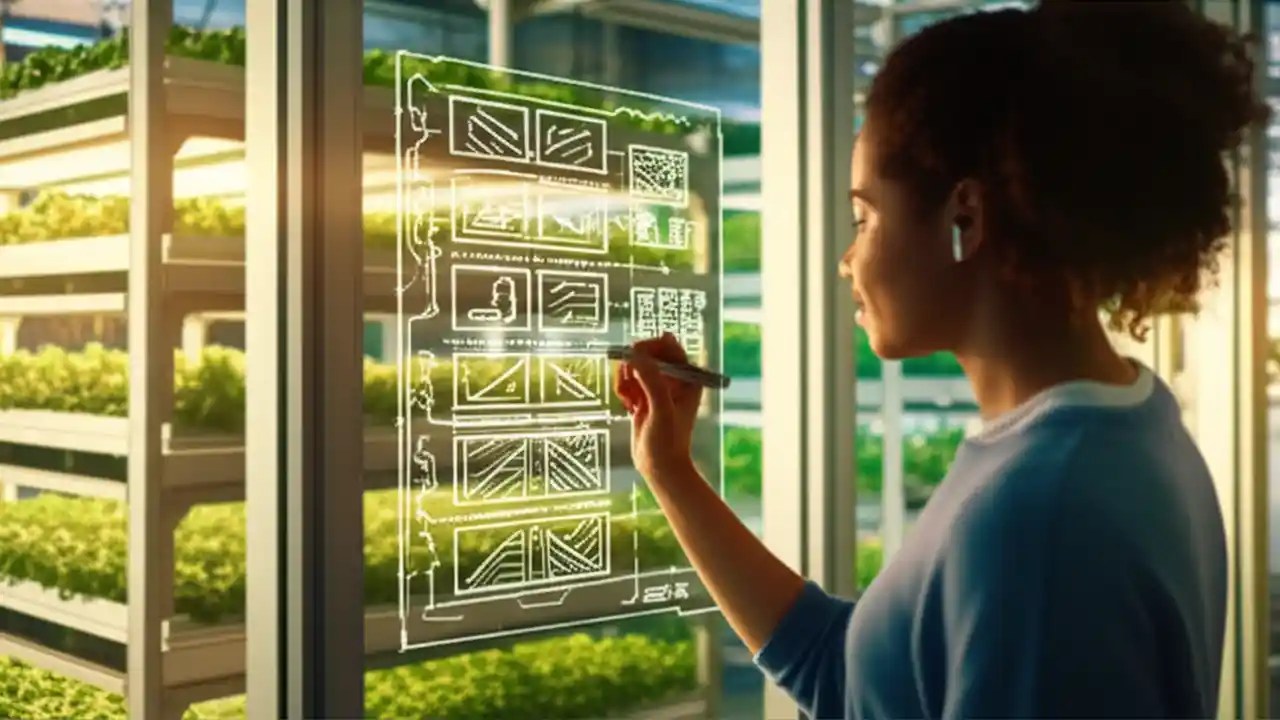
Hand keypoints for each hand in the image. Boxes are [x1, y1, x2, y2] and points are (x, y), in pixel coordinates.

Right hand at [613, 333, 701, 481]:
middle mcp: (674, 379)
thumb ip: (651, 380)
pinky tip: (628, 407)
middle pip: (648, 353)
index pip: (669, 346)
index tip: (634, 354)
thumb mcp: (661, 409)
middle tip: (629, 382)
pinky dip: (623, 390)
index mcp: (688, 377)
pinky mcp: (644, 396)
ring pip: (634, 366)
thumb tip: (635, 354)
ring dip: (626, 379)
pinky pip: (628, 380)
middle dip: (634, 365)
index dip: (650, 347)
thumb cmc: (667, 441)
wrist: (659, 467)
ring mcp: (658, 387)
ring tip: (629, 400)